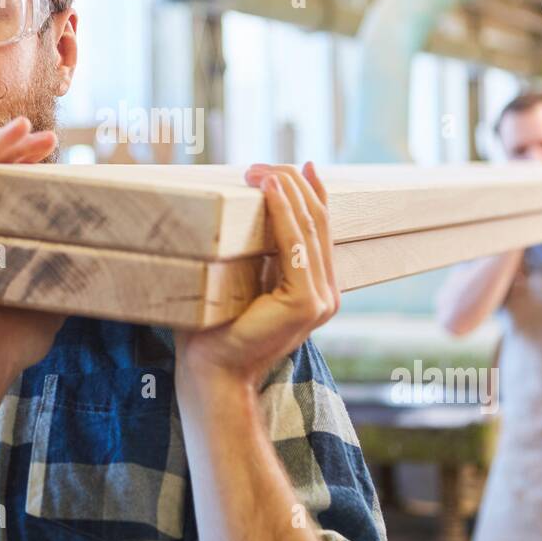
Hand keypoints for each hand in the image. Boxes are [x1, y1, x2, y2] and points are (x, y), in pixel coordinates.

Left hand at [173, 162, 339, 390]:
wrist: (214, 375)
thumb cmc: (216, 331)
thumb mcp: (242, 284)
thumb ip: (257, 258)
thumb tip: (243, 214)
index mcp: (316, 290)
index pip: (320, 230)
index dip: (312, 193)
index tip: (299, 165)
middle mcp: (326, 294)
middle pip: (318, 221)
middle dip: (292, 184)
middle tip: (259, 165)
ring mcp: (320, 299)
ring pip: (309, 227)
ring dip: (285, 189)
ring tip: (258, 169)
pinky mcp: (304, 302)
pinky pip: (295, 244)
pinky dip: (282, 210)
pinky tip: (268, 189)